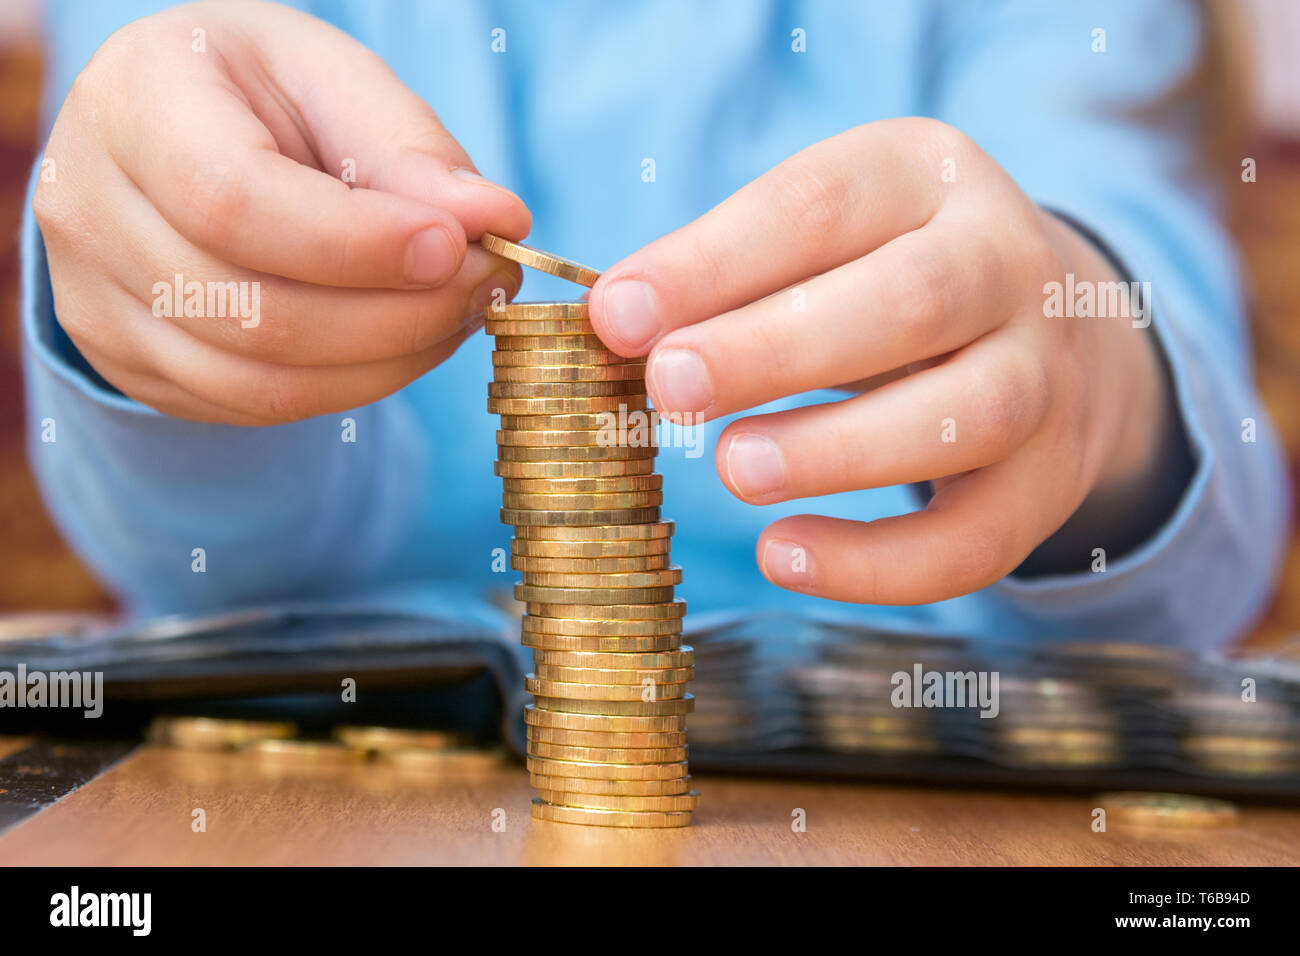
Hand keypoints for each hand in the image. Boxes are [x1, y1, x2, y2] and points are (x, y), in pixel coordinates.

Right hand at [34, 1, 528, 424]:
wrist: (171, 142)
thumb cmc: (257, 95)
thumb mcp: (328, 75)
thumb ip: (406, 143)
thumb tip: (494, 218)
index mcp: (133, 108)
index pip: (233, 201)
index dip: (356, 243)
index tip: (457, 246)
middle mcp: (89, 215)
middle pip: (256, 311)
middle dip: (399, 313)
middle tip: (487, 281)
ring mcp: (100, 307)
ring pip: (262, 381)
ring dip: (391, 360)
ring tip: (458, 309)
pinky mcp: (135, 368)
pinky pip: (258, 407)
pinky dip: (354, 384)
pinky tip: (404, 339)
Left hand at [591, 118, 1179, 603]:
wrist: (1047, 330)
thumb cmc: (883, 277)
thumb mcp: (819, 238)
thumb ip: (723, 272)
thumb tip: (614, 320)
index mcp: (928, 178)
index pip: (822, 204)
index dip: (713, 263)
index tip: (616, 316)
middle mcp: (1008, 265)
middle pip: (916, 301)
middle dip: (780, 348)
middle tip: (671, 386)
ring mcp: (1046, 376)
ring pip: (970, 416)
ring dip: (838, 450)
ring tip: (732, 469)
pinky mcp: (1049, 481)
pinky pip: (979, 539)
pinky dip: (878, 563)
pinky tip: (783, 554)